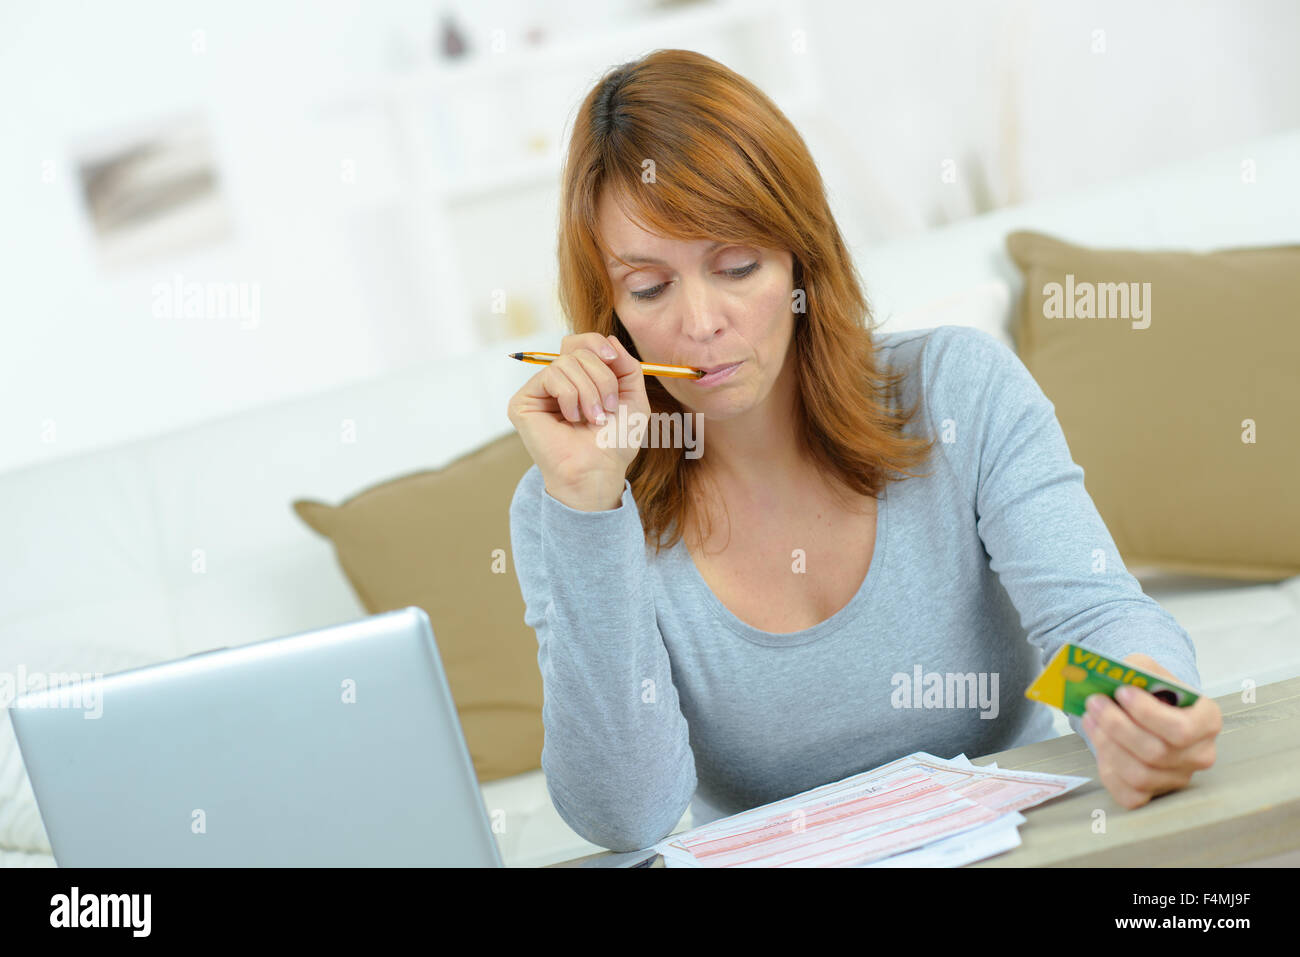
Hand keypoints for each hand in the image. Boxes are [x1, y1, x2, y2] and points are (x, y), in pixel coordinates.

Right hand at [507, 332, 651, 507]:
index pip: (580, 342)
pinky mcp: (523, 402)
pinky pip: (551, 376)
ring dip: (589, 391)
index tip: (614, 360)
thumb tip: (607, 340)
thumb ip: (627, 365)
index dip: (597, 343)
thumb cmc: (615, 441)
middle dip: (602, 376)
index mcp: (579, 379)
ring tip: (592, 418)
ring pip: (566, 362)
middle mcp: (557, 382)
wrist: (599, 470)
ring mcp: (538, 391)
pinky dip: (570, 397)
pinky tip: (571, 419)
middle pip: (576, 348)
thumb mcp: (633, 398)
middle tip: (607, 408)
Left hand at [1081, 652, 1221, 809]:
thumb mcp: (1149, 669)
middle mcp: (1199, 753)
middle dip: (1118, 726)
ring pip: (1140, 775)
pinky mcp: (1156, 794)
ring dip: (1107, 744)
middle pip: (1156, 753)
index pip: (1182, 730)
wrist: (1146, 707)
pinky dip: (1107, 768)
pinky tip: (1098, 740)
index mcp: (1207, 720)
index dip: (1147, 714)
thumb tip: (1115, 676)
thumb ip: (1137, 668)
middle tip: (1094, 701)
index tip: (1121, 691)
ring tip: (1090, 717)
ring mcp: (1179, 777)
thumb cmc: (1151, 689)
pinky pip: (1130, 795)